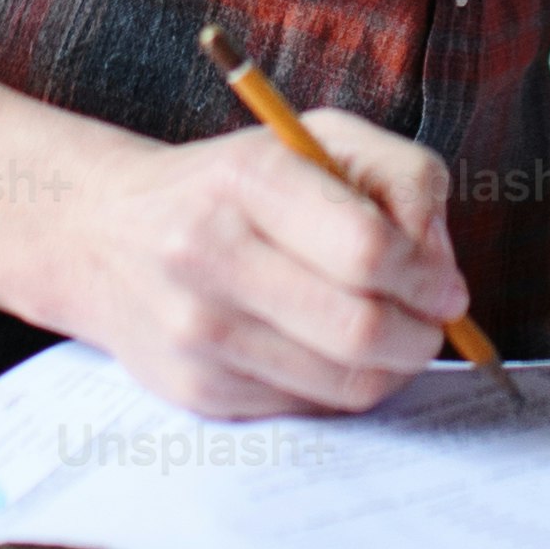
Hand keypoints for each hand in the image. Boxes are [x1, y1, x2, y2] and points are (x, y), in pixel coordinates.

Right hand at [37, 110, 475, 418]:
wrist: (105, 233)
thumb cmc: (234, 184)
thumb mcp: (317, 140)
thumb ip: (401, 178)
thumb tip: (439, 267)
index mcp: (249, 180)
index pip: (367, 250)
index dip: (427, 276)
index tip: (444, 283)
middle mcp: (210, 256)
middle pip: (360, 330)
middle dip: (422, 333)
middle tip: (433, 320)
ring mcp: (197, 332)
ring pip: (343, 384)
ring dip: (391, 368)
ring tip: (390, 335)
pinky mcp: (195, 390)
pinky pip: (307, 408)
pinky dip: (338, 386)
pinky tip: (326, 349)